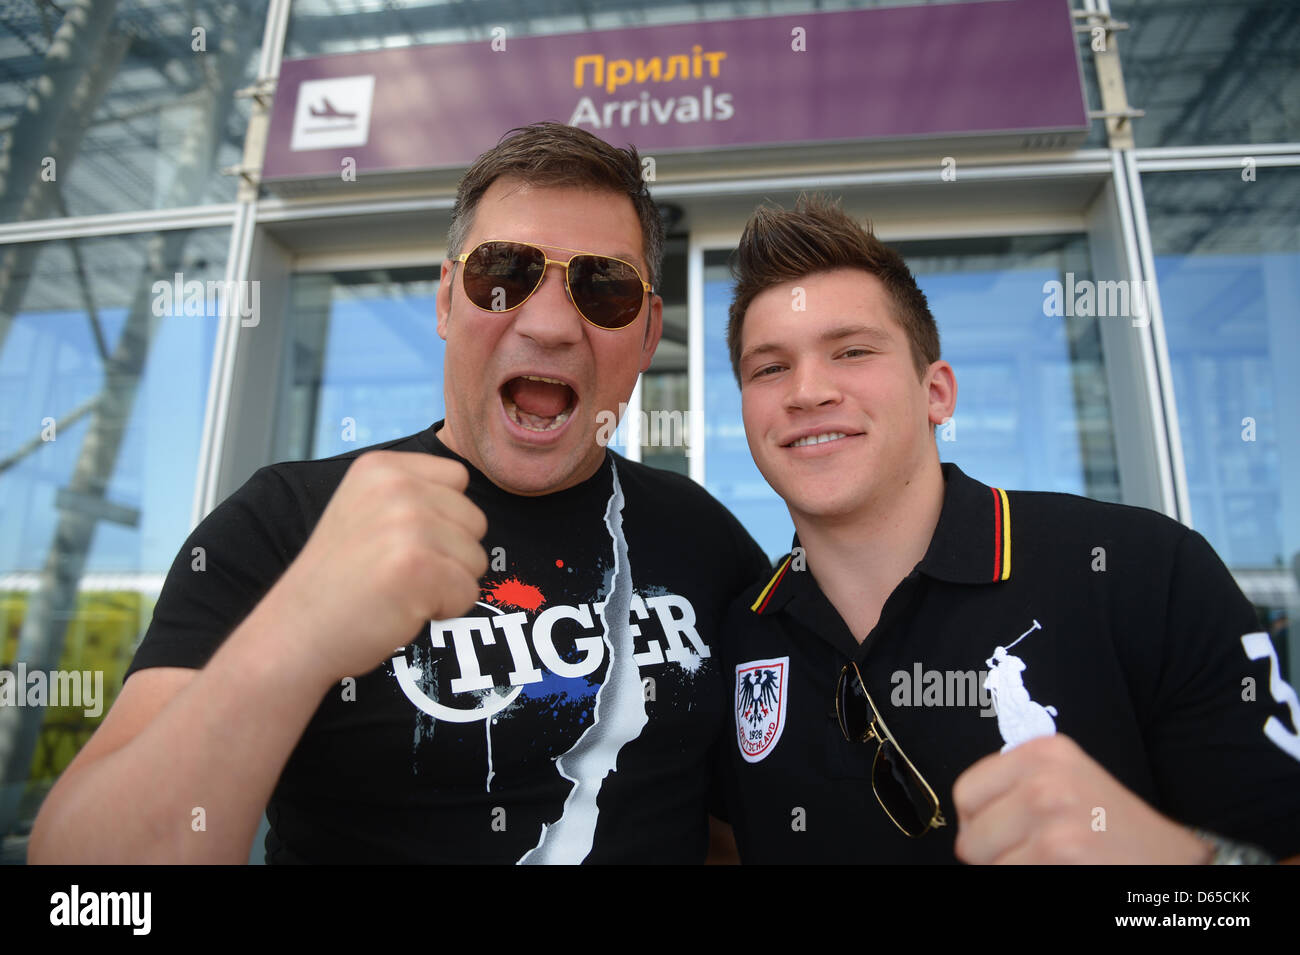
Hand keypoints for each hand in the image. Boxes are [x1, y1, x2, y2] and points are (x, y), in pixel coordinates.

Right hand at [268, 451, 488, 684]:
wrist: (297, 630)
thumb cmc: (340, 578)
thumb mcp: (365, 509)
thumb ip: (413, 495)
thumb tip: (467, 505)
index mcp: (381, 466)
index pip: (457, 478)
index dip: (443, 517)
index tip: (399, 540)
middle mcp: (396, 487)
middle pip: (474, 520)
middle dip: (449, 554)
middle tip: (398, 571)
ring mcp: (408, 525)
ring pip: (476, 559)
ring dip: (447, 584)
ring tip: (398, 588)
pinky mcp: (419, 568)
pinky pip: (468, 592)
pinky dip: (444, 610)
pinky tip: (401, 607)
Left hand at [951, 734, 1211, 863]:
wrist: (1178, 862)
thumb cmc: (1120, 830)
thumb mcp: (1070, 780)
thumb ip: (1018, 785)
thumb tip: (965, 818)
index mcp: (1043, 752)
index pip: (965, 794)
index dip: (977, 823)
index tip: (999, 835)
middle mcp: (1044, 780)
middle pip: (971, 836)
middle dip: (992, 857)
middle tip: (1032, 857)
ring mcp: (1052, 821)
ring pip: (990, 866)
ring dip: (1011, 873)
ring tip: (1052, 865)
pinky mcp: (1059, 855)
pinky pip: (1010, 880)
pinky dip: (1031, 884)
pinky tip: (1063, 875)